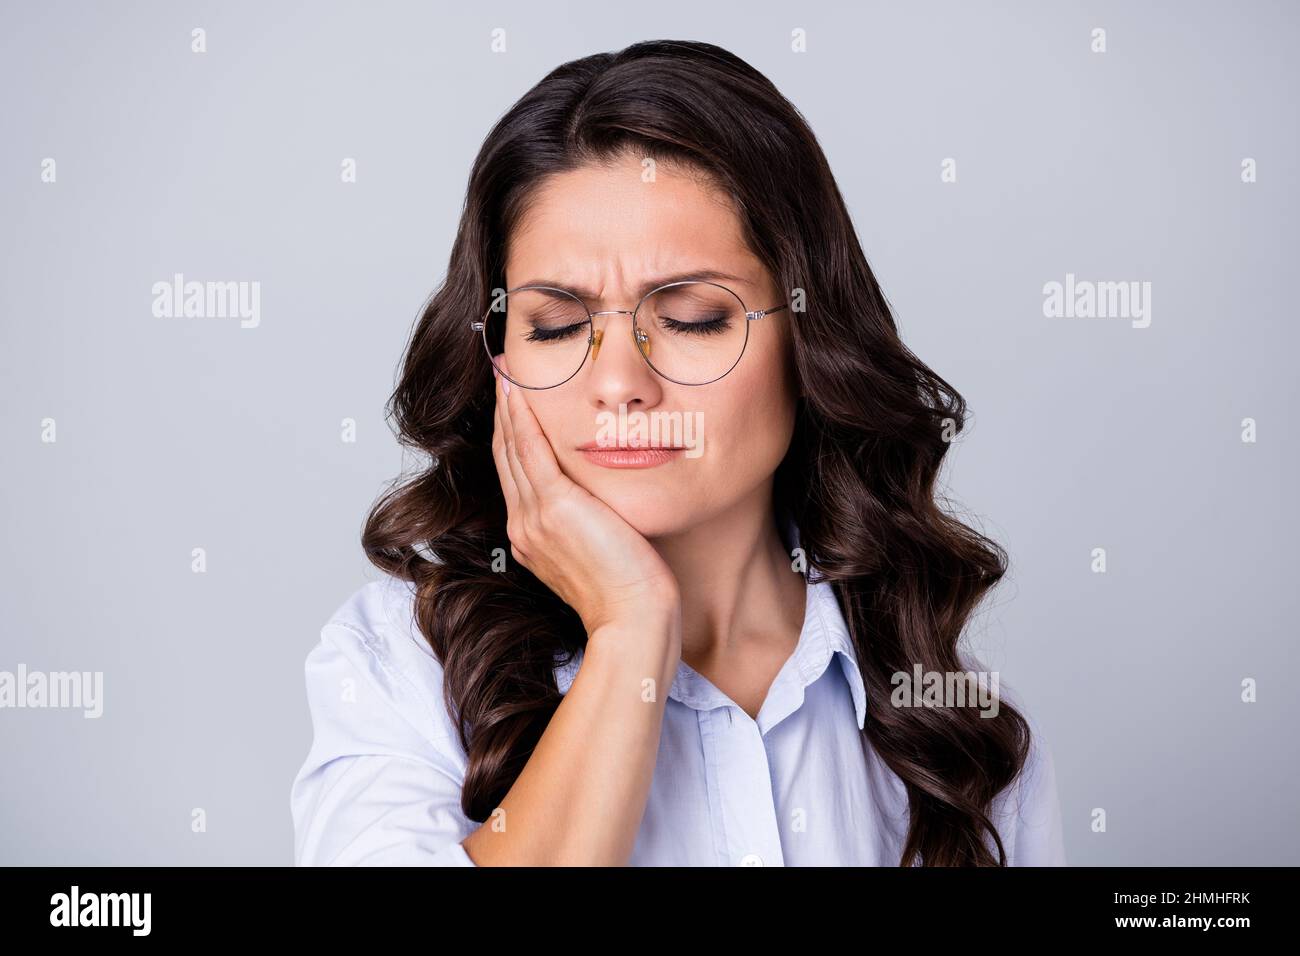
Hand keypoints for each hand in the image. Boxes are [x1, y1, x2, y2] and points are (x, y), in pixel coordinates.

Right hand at [491, 358, 681, 634]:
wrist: (634, 620)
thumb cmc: (632, 594)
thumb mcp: (603, 552)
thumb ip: (592, 525)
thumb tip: (604, 506)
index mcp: (532, 539)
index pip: (517, 475)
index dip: (512, 436)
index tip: (513, 403)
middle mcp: (524, 527)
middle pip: (507, 457)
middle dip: (503, 414)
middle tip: (501, 374)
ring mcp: (533, 518)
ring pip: (513, 449)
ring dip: (507, 407)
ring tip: (505, 371)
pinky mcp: (554, 508)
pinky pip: (530, 451)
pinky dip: (521, 418)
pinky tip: (519, 391)